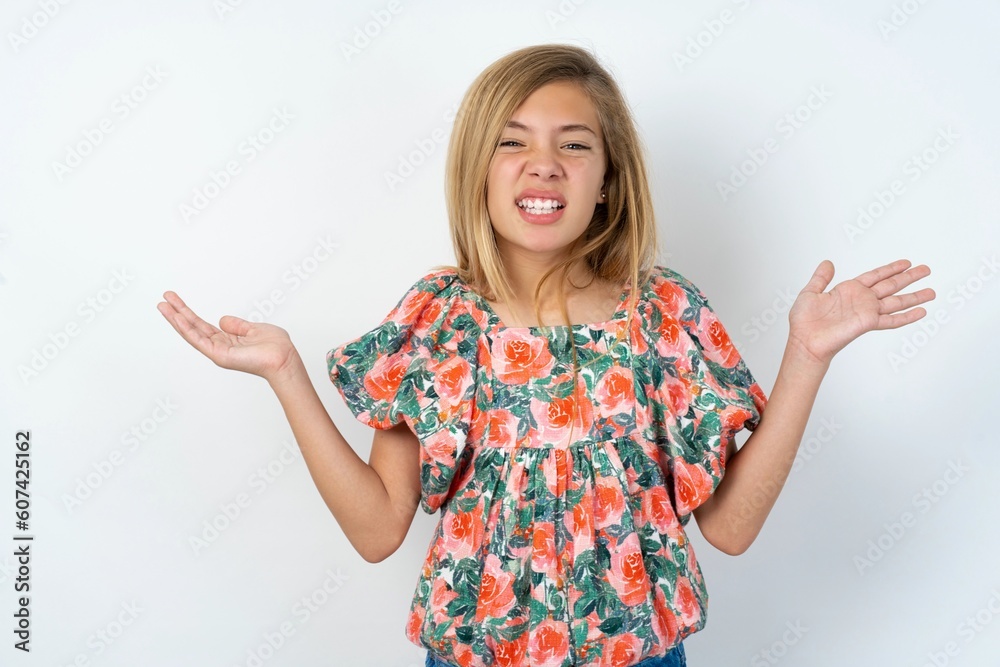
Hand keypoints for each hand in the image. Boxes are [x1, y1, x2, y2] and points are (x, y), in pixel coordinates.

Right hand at [157, 291, 299, 381]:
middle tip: (163, 299)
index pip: (201, 325)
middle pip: (193, 327)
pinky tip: (177, 318)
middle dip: (177, 313)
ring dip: (176, 320)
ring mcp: (218, 352)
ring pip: (192, 333)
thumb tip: (222, 319)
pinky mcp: (220, 356)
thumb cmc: (275, 347)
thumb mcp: (254, 329)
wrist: (284, 358)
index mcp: (227, 340)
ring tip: (162, 306)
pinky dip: (187, 329)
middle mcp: (219, 347)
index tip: (175, 300)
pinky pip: (200, 340)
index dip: (188, 313)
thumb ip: (237, 325)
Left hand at [787, 258, 934, 364]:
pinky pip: (892, 320)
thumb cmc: (804, 321)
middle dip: (909, 277)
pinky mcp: (868, 323)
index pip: (875, 276)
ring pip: (896, 301)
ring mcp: (867, 312)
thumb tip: (827, 263)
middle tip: (926, 269)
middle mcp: (862, 300)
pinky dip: (907, 316)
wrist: (804, 340)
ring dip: (914, 297)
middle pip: (891, 285)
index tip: (906, 263)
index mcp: (849, 290)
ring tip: (932, 292)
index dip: (890, 269)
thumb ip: (821, 278)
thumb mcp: (810, 292)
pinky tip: (921, 312)